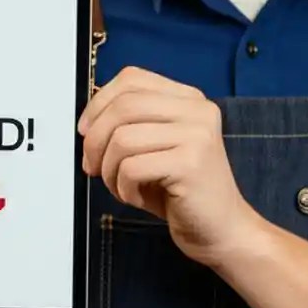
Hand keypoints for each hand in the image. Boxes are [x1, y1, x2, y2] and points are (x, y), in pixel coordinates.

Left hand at [79, 67, 260, 266]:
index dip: (99, 102)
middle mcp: (197, 110)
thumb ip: (130, 125)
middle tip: (92, 165)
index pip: (132, 79)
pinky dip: (123, 188)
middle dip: (95, 139)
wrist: (222, 229)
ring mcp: (197, 135)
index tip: (86, 130)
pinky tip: (137, 197)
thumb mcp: (154, 147)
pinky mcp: (191, 164)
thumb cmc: (182, 191)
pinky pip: (131, 168)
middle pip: (124, 105)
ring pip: (123, 138)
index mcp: (189, 99)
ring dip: (109, 170)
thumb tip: (88, 122)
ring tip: (120, 186)